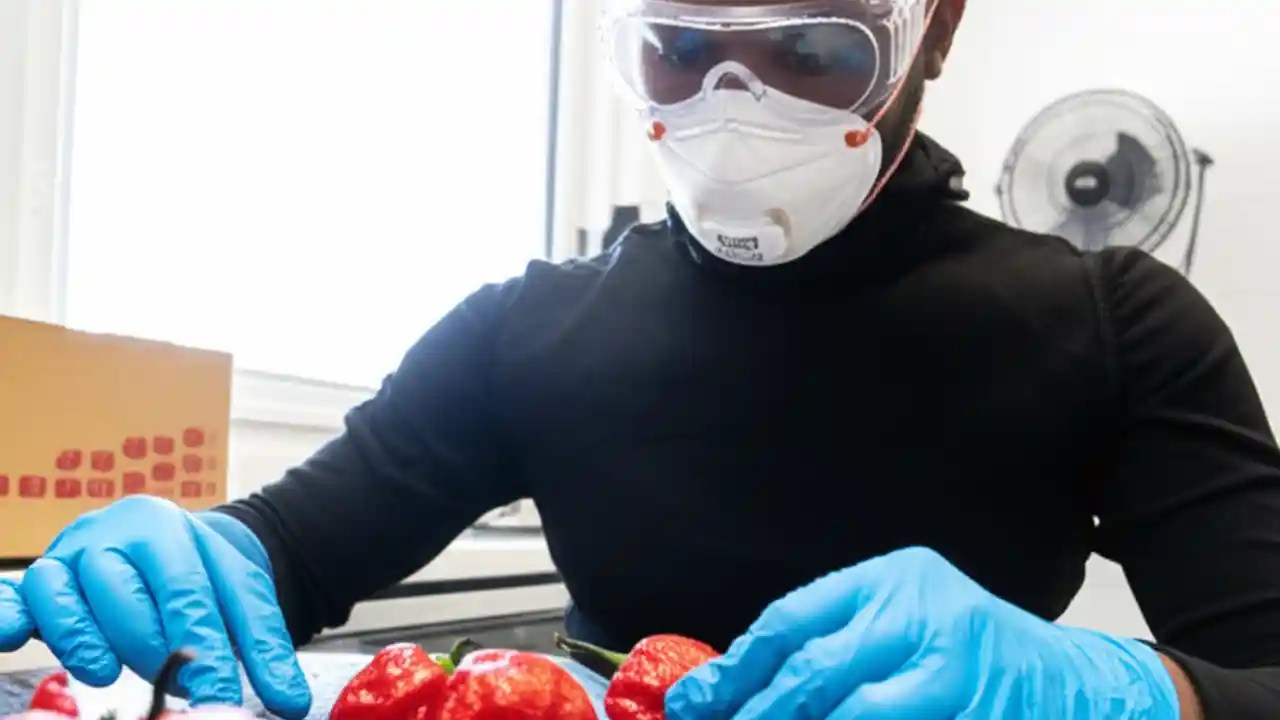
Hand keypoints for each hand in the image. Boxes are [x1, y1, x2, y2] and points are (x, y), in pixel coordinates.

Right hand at [0, 496, 310, 718]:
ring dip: (83, 639)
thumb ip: (264, 646)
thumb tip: (290, 700)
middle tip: (172, 685)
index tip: (219, 696)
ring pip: (62, 592)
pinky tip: (9, 637)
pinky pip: (13, 596)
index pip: (187, 593)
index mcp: (168, 529)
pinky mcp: (36, 580)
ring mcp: (68, 555)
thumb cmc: (202, 572)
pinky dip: (8, 616)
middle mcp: (111, 534)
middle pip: (122, 592)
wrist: (171, 539)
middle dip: (148, 645)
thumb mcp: (241, 595)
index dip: (204, 651)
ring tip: (107, 671)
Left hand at [666, 547, 1178, 718]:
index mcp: (895, 580)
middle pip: (815, 669)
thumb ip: (840, 645)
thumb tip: (742, 685)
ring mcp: (956, 672)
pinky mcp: (978, 715)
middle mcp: (925, 615)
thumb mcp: (906, 622)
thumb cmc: (975, 653)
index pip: (795, 618)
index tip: (694, 701)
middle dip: (756, 711)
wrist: (1083, 686)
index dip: (737, 665)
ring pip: (852, 713)